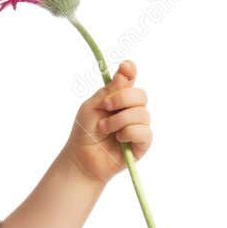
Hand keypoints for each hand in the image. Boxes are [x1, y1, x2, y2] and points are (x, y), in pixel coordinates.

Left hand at [63, 60, 151, 184]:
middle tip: (105, 107)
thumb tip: (126, 71)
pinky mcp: (142, 144)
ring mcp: (138, 127)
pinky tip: (119, 139)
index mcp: (118, 98)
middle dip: (122, 98)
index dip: (130, 71)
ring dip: (120, 120)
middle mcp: (131, 110)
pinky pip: (145, 132)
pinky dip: (129, 133)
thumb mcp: (92, 107)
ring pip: (142, 114)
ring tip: (104, 129)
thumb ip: (109, 91)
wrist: (81, 159)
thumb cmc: (85, 133)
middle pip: (141, 95)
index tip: (125, 68)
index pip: (130, 79)